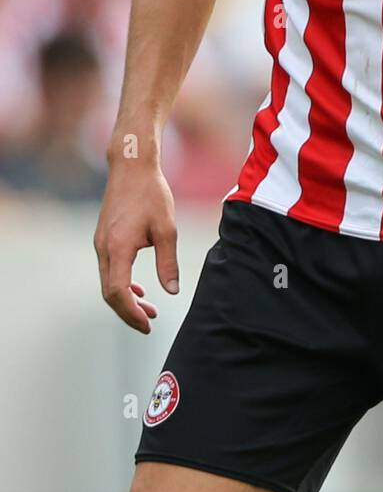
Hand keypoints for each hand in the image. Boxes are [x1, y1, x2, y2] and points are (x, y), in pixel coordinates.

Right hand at [94, 134, 178, 333]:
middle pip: (109, 292)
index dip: (131, 312)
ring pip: (108, 282)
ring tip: (149, 308)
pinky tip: (138, 286)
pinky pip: (108, 269)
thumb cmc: (152, 194)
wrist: (131, 166)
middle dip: (129, 311)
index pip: (118, 292)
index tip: (148, 324)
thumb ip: (168, 262)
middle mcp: (104, 248)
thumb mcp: (166, 228)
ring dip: (126, 298)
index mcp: (118, 247)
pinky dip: (121, 283)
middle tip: (150, 323)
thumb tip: (172, 291)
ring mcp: (101, 243)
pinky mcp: (103, 238)